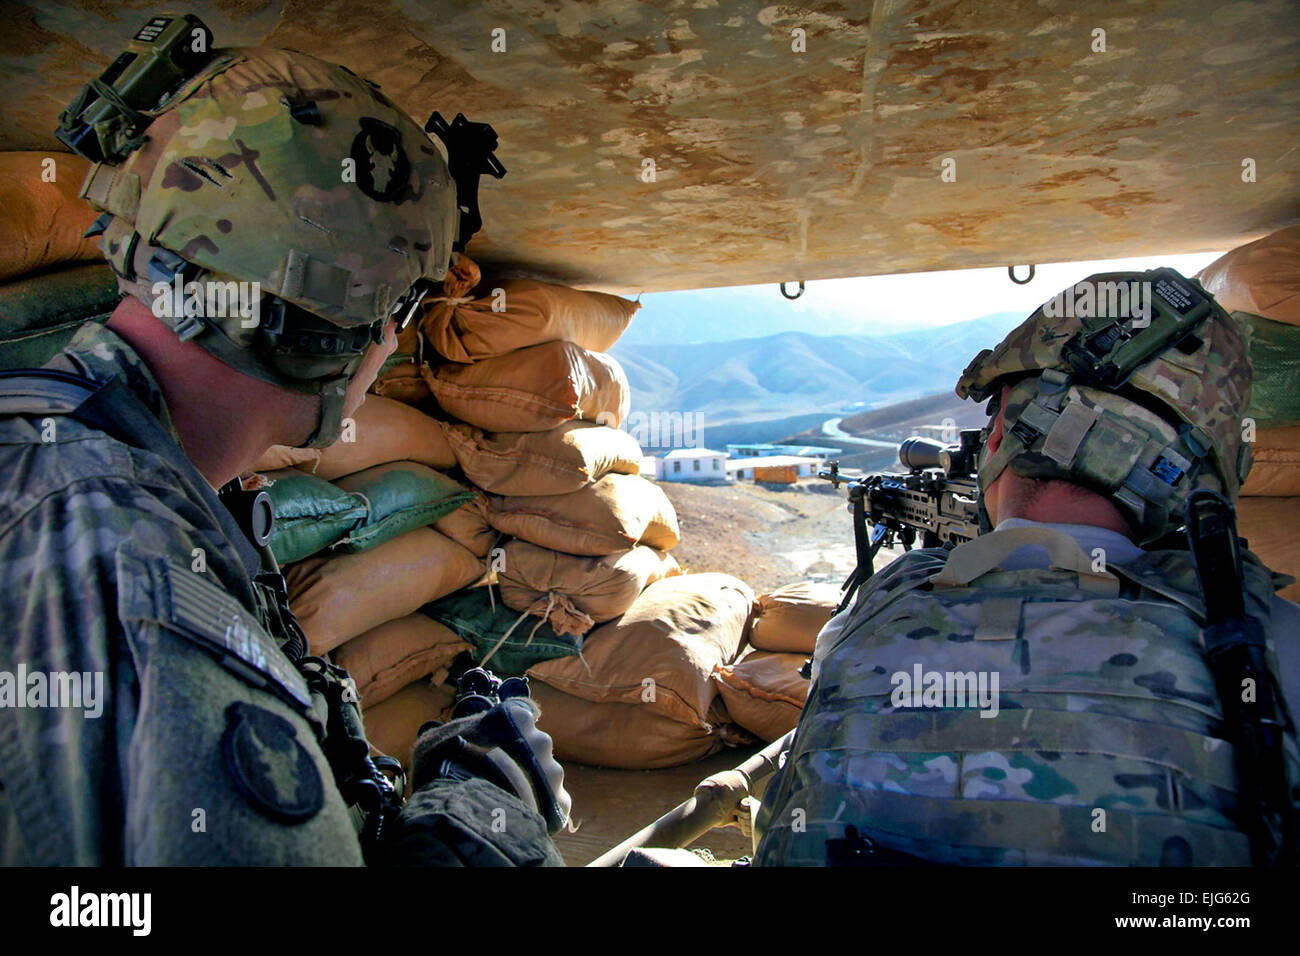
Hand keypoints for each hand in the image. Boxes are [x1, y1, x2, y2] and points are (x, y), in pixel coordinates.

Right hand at [411, 697, 570, 833]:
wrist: (468, 811)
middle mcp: (539, 739)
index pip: (524, 710)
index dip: (514, 724)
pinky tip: (518, 815)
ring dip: (530, 785)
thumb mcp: (435, 741)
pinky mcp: (559, 801)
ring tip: (506, 801)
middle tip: (498, 777)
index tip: (506, 736)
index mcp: (515, 717)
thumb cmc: (447, 770)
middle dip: (520, 759)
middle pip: (533, 746)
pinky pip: (553, 803)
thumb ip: (452, 735)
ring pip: (544, 775)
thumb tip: (448, 739)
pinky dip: (539, 808)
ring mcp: (552, 770)